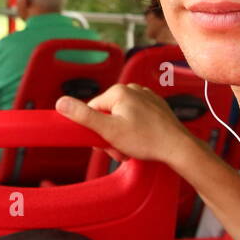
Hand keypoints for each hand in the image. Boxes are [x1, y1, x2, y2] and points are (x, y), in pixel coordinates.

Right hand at [55, 83, 206, 168]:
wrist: (178, 147)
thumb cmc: (146, 140)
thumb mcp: (109, 131)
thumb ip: (84, 116)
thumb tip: (61, 102)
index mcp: (118, 92)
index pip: (92, 110)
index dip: (95, 131)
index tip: (104, 144)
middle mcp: (132, 89)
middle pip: (107, 114)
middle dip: (110, 135)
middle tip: (120, 150)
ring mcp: (145, 96)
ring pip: (121, 117)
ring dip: (121, 135)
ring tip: (132, 148)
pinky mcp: (155, 106)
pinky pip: (136, 117)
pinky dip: (135, 130)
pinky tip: (141, 141)